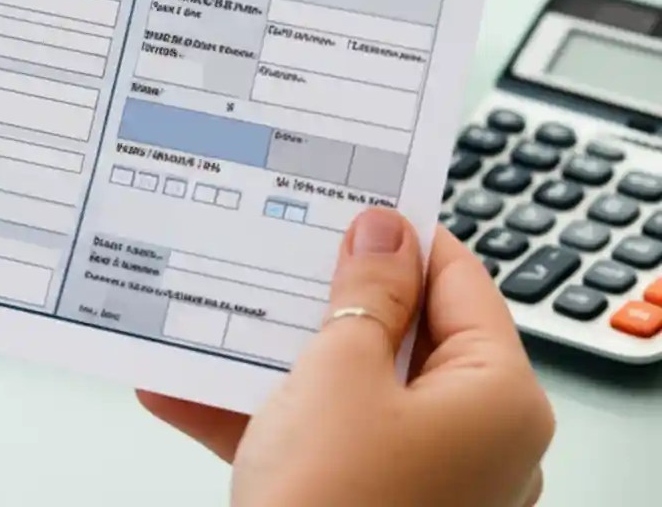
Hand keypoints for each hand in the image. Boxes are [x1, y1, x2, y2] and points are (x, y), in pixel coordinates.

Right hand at [140, 209, 553, 506]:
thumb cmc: (336, 506)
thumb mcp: (339, 373)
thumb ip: (364, 294)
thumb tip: (383, 233)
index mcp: (497, 395)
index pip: (458, 279)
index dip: (398, 234)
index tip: (345, 201)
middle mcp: (474, 437)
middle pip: (399, 335)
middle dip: (322, 298)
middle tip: (273, 253)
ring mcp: (421, 475)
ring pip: (347, 389)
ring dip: (273, 359)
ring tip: (213, 317)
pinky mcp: (368, 501)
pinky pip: (315, 440)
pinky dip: (258, 416)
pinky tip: (180, 390)